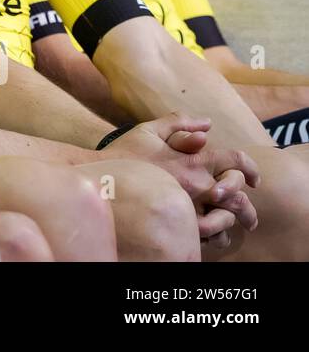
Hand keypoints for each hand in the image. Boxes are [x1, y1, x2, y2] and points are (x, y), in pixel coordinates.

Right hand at [105, 112, 258, 232]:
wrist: (103, 181)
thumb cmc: (125, 153)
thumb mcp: (149, 130)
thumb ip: (179, 123)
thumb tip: (207, 124)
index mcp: (193, 159)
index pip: (235, 160)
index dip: (250, 166)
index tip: (253, 177)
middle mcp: (197, 184)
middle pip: (239, 190)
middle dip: (245, 193)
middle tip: (245, 199)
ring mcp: (190, 206)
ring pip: (229, 214)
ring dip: (235, 214)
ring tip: (235, 218)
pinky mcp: (179, 223)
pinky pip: (210, 233)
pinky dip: (218, 232)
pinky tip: (215, 229)